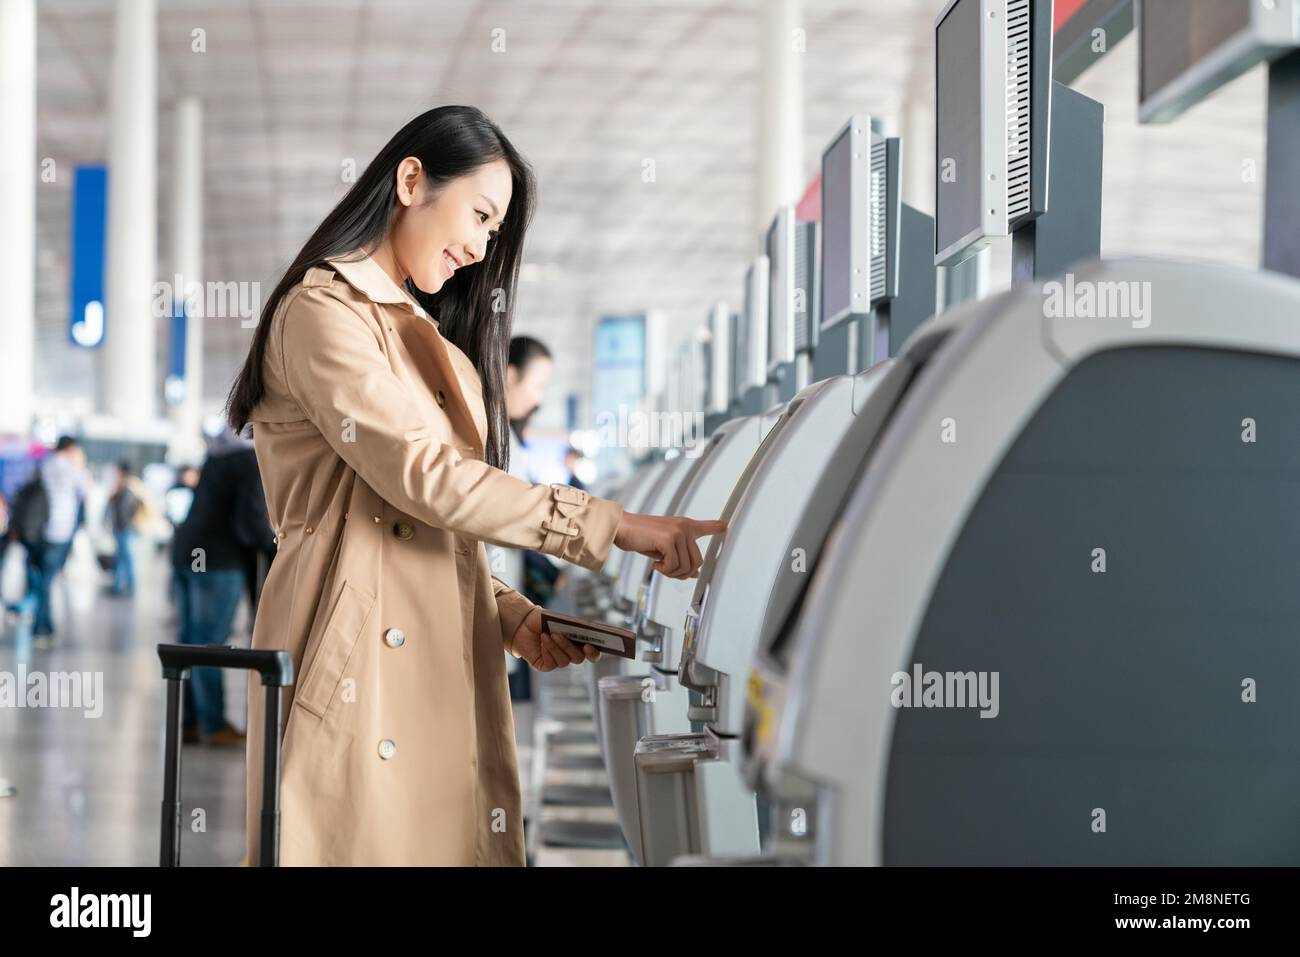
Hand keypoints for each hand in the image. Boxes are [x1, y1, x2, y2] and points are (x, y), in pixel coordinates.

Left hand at [510, 606, 600, 670]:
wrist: (523, 624)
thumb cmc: (544, 620)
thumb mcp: (559, 619)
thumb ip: (572, 624)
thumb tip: (584, 627)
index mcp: (578, 643)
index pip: (592, 654)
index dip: (594, 653)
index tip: (590, 646)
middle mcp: (570, 654)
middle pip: (578, 658)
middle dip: (571, 648)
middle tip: (563, 637)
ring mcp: (558, 661)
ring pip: (564, 661)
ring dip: (557, 647)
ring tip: (549, 635)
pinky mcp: (546, 665)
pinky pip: (551, 664)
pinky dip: (547, 651)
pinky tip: (542, 641)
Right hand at [612, 512, 727, 578]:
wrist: (622, 527)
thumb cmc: (641, 538)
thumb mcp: (664, 549)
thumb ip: (681, 558)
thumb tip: (694, 574)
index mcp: (685, 526)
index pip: (707, 526)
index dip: (718, 527)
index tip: (728, 525)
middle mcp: (685, 527)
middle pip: (698, 562)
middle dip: (683, 573)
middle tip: (667, 570)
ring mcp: (678, 532)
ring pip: (686, 567)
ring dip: (672, 573)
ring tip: (660, 566)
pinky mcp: (669, 538)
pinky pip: (674, 566)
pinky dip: (664, 570)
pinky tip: (655, 563)